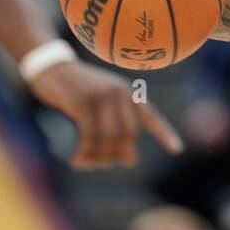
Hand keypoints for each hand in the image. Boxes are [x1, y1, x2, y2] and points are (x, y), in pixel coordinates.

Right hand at [29, 59, 183, 168]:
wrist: (52, 67)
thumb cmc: (76, 90)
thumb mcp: (99, 107)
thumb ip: (116, 128)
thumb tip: (131, 161)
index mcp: (128, 93)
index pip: (151, 117)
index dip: (164, 134)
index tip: (177, 150)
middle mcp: (119, 93)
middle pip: (128, 136)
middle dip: (115, 154)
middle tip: (98, 162)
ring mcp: (102, 97)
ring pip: (109, 139)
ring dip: (97, 157)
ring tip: (85, 162)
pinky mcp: (83, 103)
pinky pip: (90, 137)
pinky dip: (84, 153)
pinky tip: (77, 160)